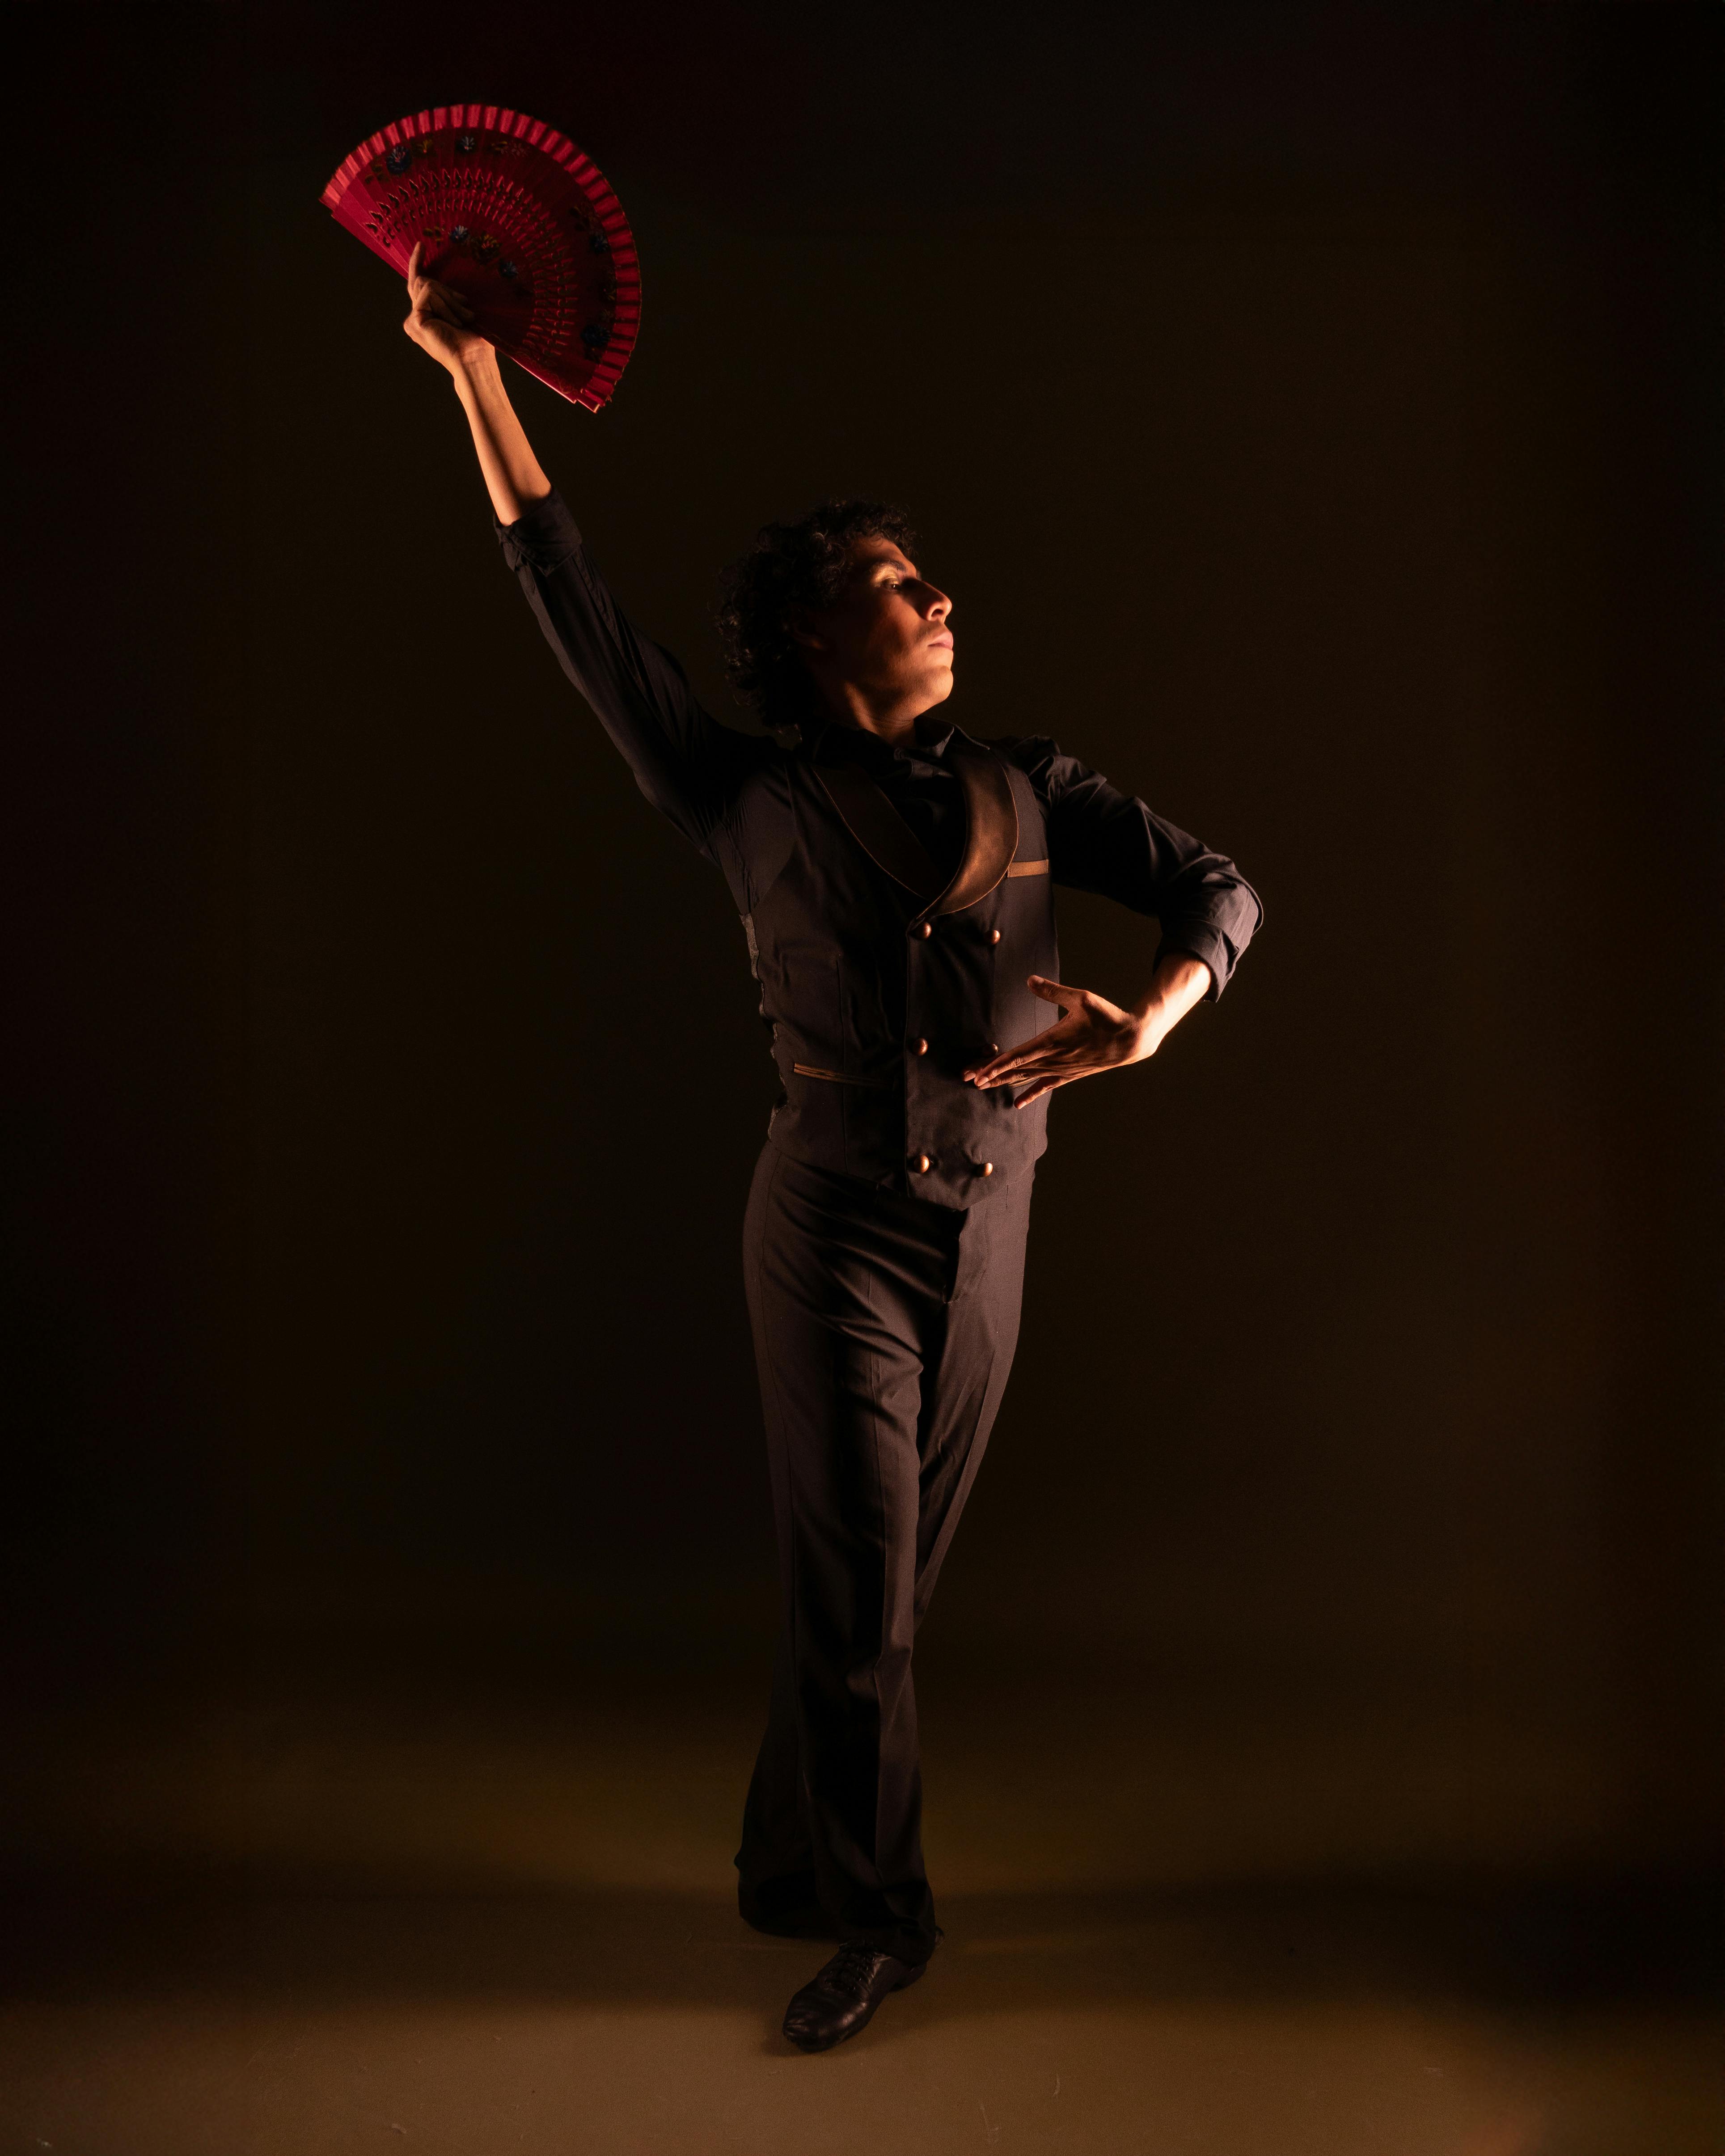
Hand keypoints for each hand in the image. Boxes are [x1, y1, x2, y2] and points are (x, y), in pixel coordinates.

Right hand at [401, 240, 489, 374]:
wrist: (473, 359)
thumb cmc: (474, 339)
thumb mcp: (461, 310)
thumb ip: (448, 296)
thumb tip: (447, 283)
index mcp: (425, 315)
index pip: (418, 283)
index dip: (417, 263)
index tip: (422, 245)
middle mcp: (415, 317)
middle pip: (426, 282)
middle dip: (450, 293)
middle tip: (467, 313)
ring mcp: (413, 319)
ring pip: (429, 286)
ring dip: (451, 302)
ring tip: (463, 321)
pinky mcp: (415, 319)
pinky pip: (429, 294)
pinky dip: (446, 306)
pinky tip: (454, 323)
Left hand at [963, 975, 1155, 1108]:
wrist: (1131, 1040)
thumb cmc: (1107, 1016)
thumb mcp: (1081, 998)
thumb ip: (1053, 991)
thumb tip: (1030, 980)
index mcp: (1053, 1041)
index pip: (1018, 1056)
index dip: (996, 1066)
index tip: (979, 1074)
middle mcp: (1054, 1059)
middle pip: (1016, 1070)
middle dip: (991, 1075)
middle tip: (967, 1079)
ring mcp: (1061, 1069)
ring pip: (1027, 1078)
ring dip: (1004, 1082)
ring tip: (982, 1086)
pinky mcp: (1070, 1074)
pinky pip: (1046, 1086)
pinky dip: (1030, 1093)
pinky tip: (1018, 1103)